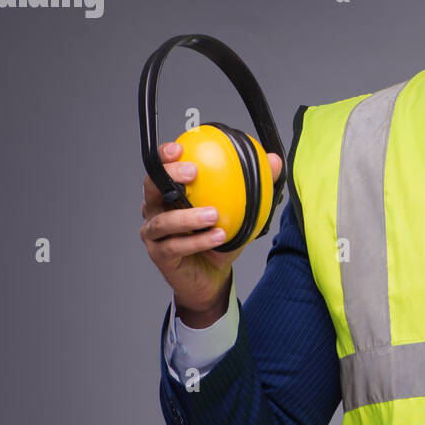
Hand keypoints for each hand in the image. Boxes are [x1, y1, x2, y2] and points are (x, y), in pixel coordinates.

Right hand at [139, 140, 282, 317]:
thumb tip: (273, 161)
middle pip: (152, 186)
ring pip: (163, 220)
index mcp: (171, 192)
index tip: (180, 147)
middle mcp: (157, 209)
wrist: (211, 277)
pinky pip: (176, 246)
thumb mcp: (241, 211)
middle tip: (193, 172)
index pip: (161, 167)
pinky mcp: (159, 255)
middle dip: (169, 175)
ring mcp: (154, 233)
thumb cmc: (219, 239)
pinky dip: (198, 241)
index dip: (165, 155)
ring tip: (213, 214)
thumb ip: (255, 185)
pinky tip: (218, 236)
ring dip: (188, 216)